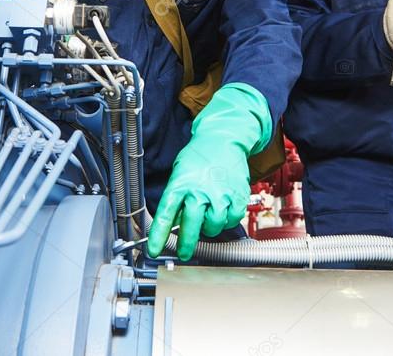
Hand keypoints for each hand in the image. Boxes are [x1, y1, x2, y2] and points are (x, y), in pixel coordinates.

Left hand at [147, 83, 269, 260]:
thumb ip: (178, 198)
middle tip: (184, 252)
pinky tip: (222, 210)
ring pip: (213, 227)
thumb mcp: (180, 172)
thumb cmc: (199, 156)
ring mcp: (221, 195)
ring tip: (207, 217)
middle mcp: (200, 191)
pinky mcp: (238, 196)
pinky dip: (226, 220)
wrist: (224, 139)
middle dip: (186, 245)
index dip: (159, 236)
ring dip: (209, 228)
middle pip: (191, 227)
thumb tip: (176, 224)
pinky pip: (231, 220)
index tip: (154, 251)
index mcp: (181, 184)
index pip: (166, 215)